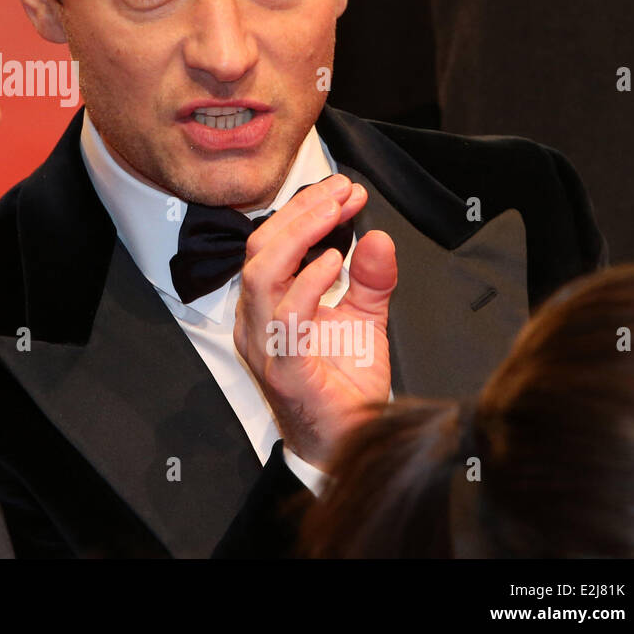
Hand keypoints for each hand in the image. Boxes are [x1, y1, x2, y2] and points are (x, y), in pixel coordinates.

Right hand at [232, 174, 396, 467]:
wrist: (347, 443)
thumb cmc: (343, 386)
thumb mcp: (364, 319)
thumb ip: (370, 279)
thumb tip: (376, 236)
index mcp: (267, 304)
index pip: (271, 242)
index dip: (304, 210)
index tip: (343, 189)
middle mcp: (256, 320)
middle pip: (260, 248)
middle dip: (301, 212)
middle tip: (341, 192)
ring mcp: (265, 344)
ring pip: (260, 273)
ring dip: (300, 236)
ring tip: (334, 214)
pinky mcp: (283, 369)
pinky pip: (286, 316)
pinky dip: (308, 282)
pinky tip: (334, 262)